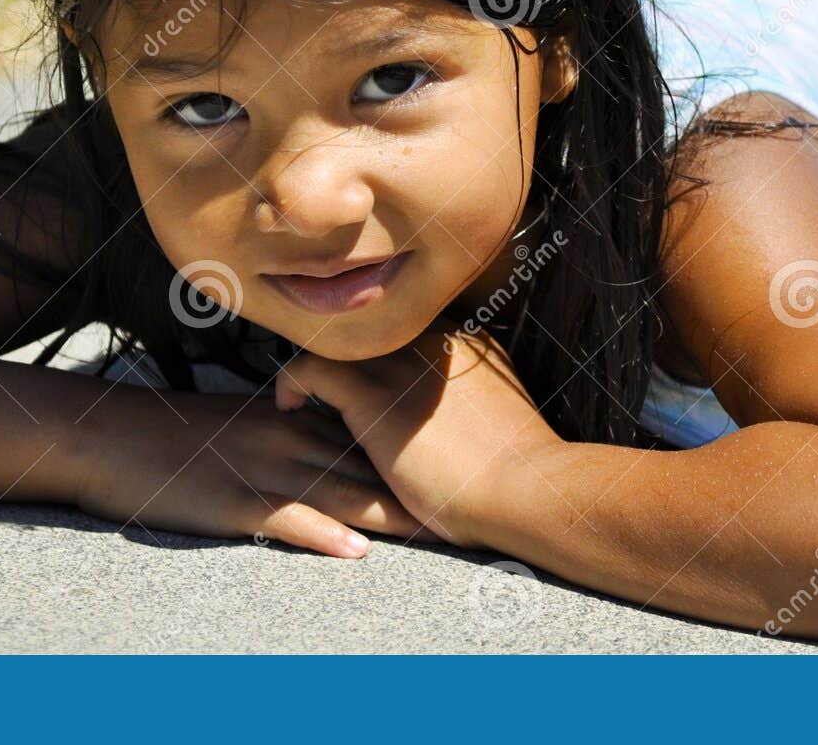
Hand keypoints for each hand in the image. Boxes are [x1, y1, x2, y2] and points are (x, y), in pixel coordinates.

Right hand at [70, 384, 435, 557]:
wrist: (110, 434)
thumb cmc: (177, 431)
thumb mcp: (243, 416)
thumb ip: (296, 422)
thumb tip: (343, 435)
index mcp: (293, 414)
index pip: (367, 427)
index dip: (416, 446)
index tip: (466, 459)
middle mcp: (287, 435)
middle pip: (368, 461)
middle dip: (420, 483)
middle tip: (473, 502)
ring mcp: (262, 468)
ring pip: (339, 489)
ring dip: (390, 511)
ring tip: (439, 531)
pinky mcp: (233, 501)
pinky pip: (286, 519)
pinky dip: (322, 533)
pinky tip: (355, 549)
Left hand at [274, 320, 563, 549]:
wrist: (527, 489)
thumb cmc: (521, 474)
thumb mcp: (498, 419)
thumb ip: (472, 404)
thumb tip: (452, 423)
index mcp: (465, 345)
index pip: (402, 329)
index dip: (375, 354)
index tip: (361, 380)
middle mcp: (430, 341)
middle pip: (366, 330)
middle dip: (342, 354)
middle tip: (319, 384)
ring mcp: (400, 363)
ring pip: (334, 342)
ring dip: (313, 366)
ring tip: (298, 394)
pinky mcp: (373, 395)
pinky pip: (309, 368)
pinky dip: (293, 382)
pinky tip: (289, 406)